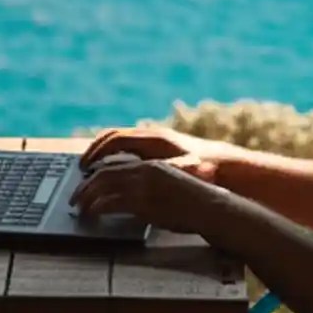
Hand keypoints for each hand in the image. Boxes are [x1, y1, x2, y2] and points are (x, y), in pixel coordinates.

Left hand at [70, 157, 226, 233]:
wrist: (211, 209)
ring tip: (79, 208)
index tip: (84, 183)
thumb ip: (148, 185)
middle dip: (85, 187)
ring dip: (86, 197)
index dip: (95, 174)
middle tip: (74, 199)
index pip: (113, 165)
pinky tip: (91, 214)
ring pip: (102, 187)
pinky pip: (111, 203)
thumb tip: (128, 195)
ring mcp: (143, 187)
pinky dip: (97, 207)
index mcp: (149, 166)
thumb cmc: (192, 202)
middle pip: (103, 174)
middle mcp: (144, 172)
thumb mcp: (168, 185)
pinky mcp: (143, 203)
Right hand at [80, 125, 240, 182]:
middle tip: (82, 167)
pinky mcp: (161, 148)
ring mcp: (157, 140)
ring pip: (122, 141)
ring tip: (94, 168)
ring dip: (105, 152)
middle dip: (95, 150)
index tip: (85, 167)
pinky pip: (131, 147)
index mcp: (154, 140)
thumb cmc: (207, 172)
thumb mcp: (182, 173)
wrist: (230, 167)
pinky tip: (115, 170)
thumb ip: (158, 172)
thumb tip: (136, 176)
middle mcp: (153, 136)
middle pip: (114, 136)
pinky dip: (116, 155)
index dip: (96, 153)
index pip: (115, 139)